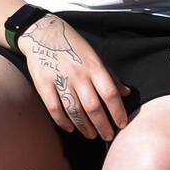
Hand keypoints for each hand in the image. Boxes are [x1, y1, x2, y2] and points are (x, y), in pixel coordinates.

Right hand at [17, 14, 131, 139]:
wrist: (42, 33)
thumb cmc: (72, 46)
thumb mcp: (94, 57)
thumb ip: (110, 76)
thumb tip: (126, 93)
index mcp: (94, 66)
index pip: (110, 94)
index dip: (118, 112)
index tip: (122, 124)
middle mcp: (78, 74)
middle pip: (94, 107)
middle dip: (103, 126)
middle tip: (108, 136)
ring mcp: (60, 80)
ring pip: (75, 111)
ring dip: (85, 127)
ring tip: (92, 135)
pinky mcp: (44, 84)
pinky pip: (55, 109)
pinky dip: (63, 122)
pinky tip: (70, 129)